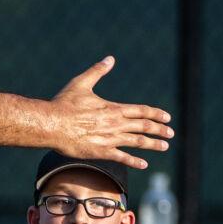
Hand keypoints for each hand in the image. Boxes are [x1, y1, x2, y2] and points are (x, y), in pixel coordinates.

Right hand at [46, 56, 173, 169]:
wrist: (52, 124)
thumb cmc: (64, 103)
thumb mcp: (81, 83)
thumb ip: (97, 71)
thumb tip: (110, 59)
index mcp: (113, 108)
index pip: (141, 111)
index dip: (156, 114)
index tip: (167, 117)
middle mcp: (115, 124)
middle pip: (144, 126)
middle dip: (159, 130)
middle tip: (170, 133)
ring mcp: (110, 139)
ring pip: (138, 142)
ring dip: (153, 144)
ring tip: (164, 147)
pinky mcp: (101, 152)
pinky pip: (122, 157)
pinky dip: (134, 161)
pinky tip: (144, 164)